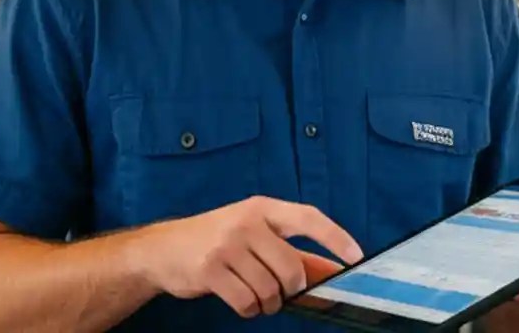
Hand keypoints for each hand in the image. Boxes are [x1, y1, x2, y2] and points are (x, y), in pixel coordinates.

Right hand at [136, 196, 362, 317]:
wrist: (163, 249)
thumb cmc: (218, 240)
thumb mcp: (256, 236)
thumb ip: (296, 253)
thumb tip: (335, 272)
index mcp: (263, 208)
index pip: (308, 217)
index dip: (335, 237)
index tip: (356, 256)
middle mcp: (246, 222)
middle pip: (291, 267)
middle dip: (292, 289)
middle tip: (284, 292)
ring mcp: (226, 245)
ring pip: (269, 289)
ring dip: (268, 303)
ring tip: (257, 295)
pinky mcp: (209, 270)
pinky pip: (246, 302)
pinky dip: (250, 309)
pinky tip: (242, 301)